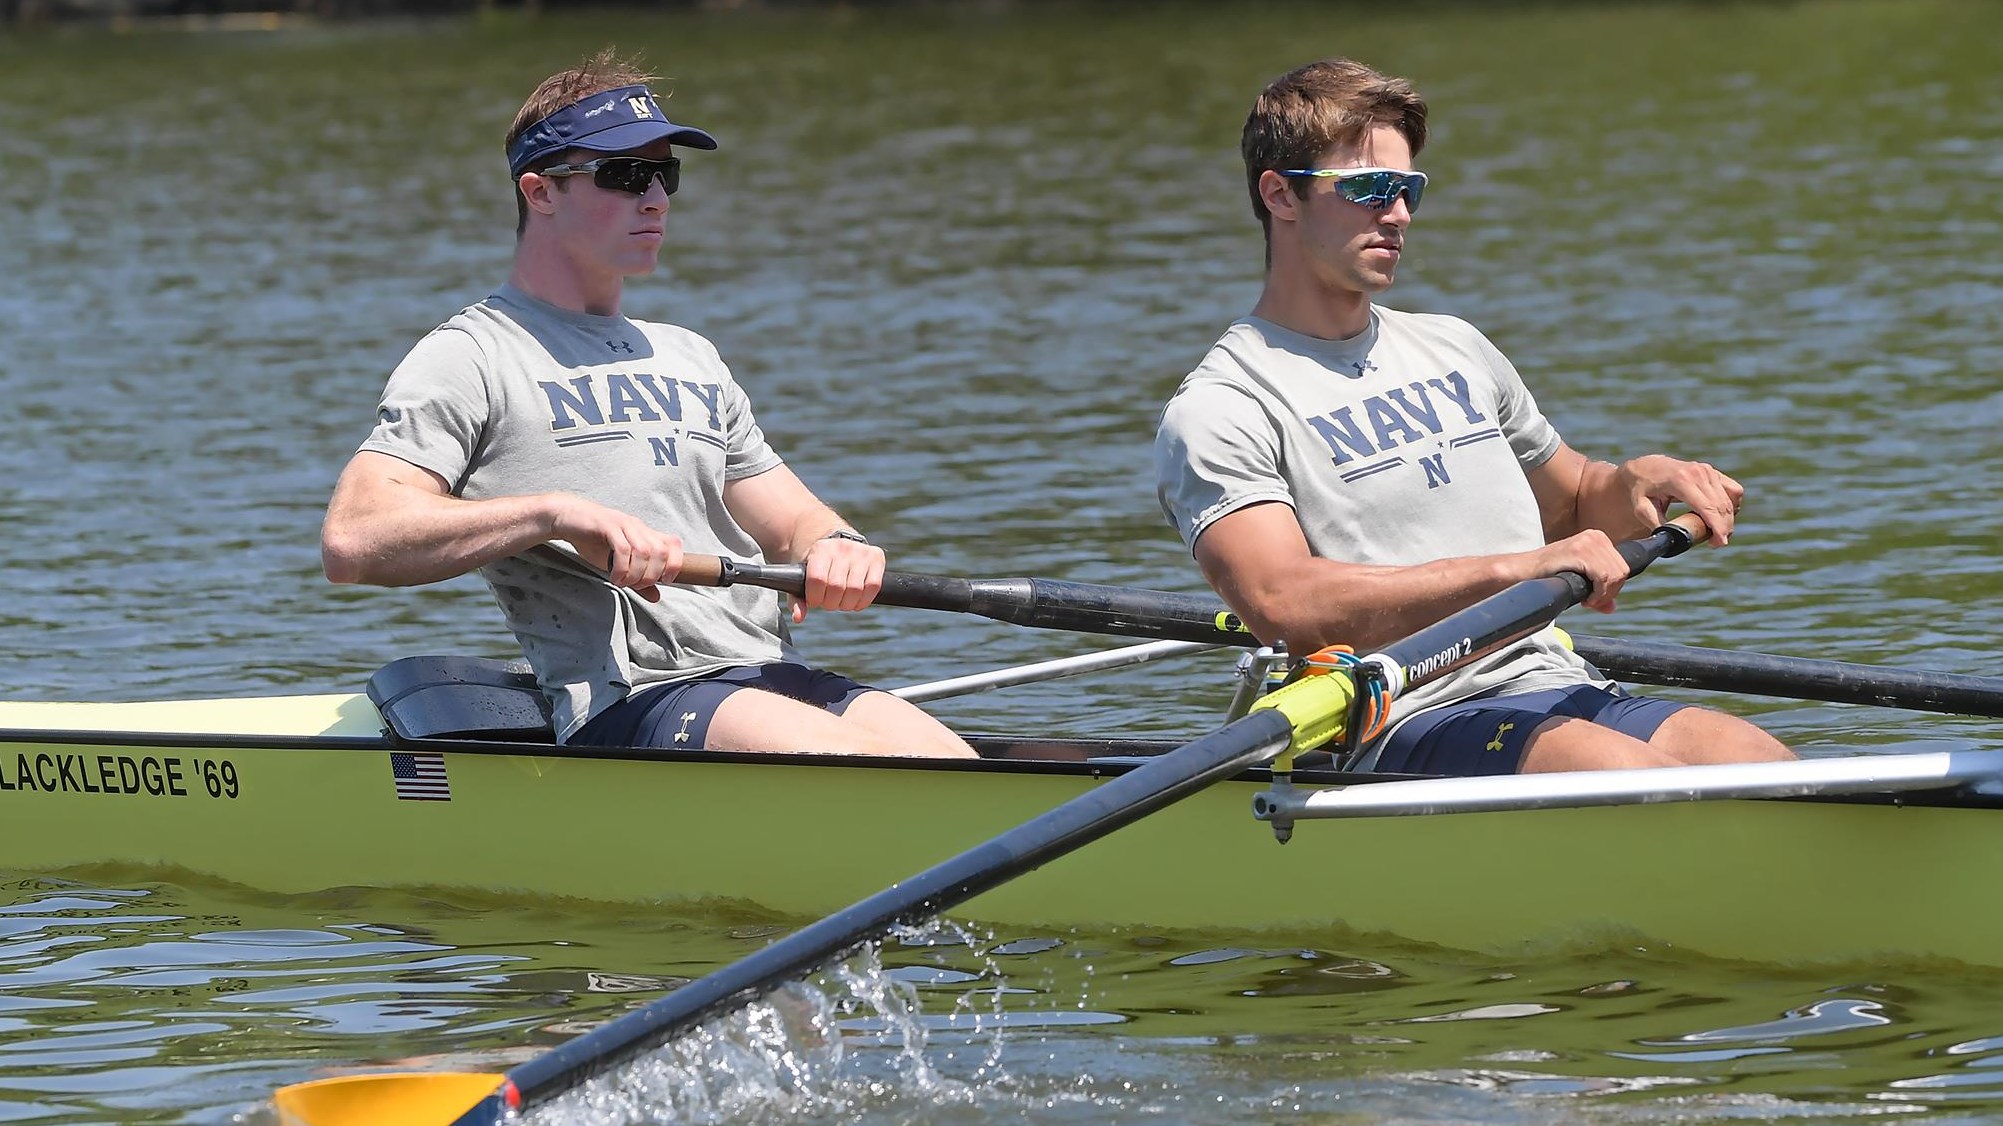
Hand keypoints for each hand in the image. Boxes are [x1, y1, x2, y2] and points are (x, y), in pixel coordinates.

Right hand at [550, 496, 682, 602]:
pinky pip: (623, 549)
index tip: (664, 581)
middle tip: (636, 586)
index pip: (673, 544)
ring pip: (644, 551)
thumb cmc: (593, 541)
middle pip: (660, 552)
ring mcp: (624, 525)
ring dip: (635, 574)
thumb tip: (657, 597)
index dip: (675, 564)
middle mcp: (638, 527)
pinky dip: (621, 568)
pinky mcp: (608, 525)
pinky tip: (614, 577)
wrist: (566, 519)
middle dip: (652, 575)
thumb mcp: (619, 564)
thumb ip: (637, 580)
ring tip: (622, 583)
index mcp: (645, 534)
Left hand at [794, 533, 885, 621]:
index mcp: (821, 549)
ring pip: (855, 589)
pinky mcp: (877, 557)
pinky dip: (863, 600)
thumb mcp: (802, 575)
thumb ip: (796, 597)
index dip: (815, 597)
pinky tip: (855, 601)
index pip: (818, 580)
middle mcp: (842, 547)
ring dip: (847, 604)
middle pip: (837, 587)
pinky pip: (873, 586)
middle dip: (831, 603)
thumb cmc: (815, 563)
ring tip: (841, 601)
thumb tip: (798, 618)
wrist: (833, 540)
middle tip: (828, 602)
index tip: (814, 600)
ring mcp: (861, 551)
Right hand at [1527, 529, 1631, 612]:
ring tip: (1587, 601)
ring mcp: (1588, 542)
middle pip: (1622, 571)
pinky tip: (1585, 599)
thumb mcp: (1578, 579)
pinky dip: (1598, 593)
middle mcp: (1596, 536)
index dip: (1613, 587)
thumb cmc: (1548, 574)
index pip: (1622, 566)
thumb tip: (1612, 608)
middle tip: (1592, 601)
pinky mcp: (1580, 551)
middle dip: (1610, 592)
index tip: (1596, 597)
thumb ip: (1597, 590)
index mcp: (1598, 538)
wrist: (1524, 569)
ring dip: (1603, 594)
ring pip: (1614, 575)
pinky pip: (1602, 577)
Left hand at [1615, 455, 1742, 546]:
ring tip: (1716, 533)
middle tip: (1716, 544)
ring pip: (1730, 500)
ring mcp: (1707, 470)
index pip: (1707, 507)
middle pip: (1721, 506)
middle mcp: (1698, 473)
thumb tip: (1670, 540)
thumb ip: (1656, 524)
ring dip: (1728, 519)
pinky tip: (1720, 516)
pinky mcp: (1713, 471)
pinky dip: (1731, 505)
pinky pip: (1733, 491)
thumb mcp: (1642, 508)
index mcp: (1680, 481)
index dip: (1717, 527)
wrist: (1648, 467)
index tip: (1720, 543)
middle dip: (1724, 528)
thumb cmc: (1643, 490)